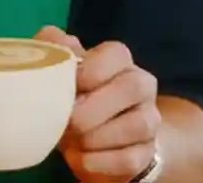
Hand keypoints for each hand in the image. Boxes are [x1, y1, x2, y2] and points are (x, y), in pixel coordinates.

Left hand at [35, 26, 159, 182]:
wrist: (94, 136)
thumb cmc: (73, 96)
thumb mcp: (60, 69)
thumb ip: (53, 47)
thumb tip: (55, 40)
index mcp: (119, 61)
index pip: (117, 54)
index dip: (92, 69)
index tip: (69, 85)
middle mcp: (141, 85)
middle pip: (132, 86)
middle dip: (92, 108)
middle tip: (65, 121)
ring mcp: (148, 120)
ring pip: (137, 125)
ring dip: (95, 137)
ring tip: (71, 141)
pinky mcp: (146, 153)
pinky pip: (129, 159)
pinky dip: (98, 162)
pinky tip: (79, 158)